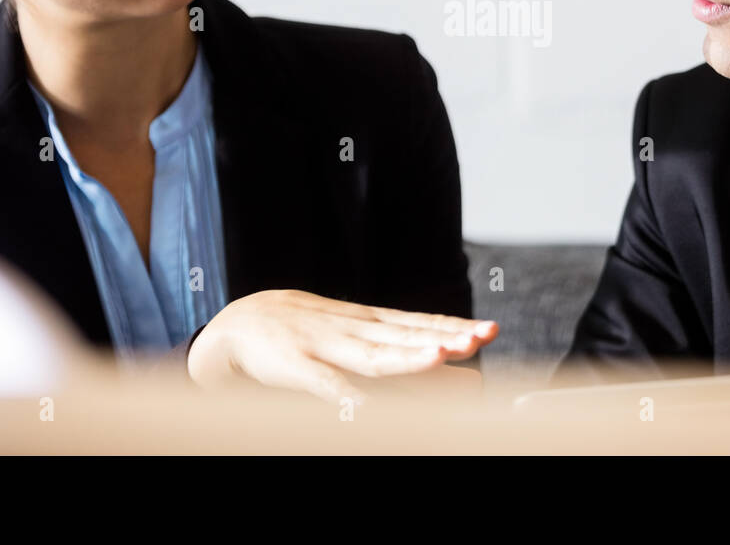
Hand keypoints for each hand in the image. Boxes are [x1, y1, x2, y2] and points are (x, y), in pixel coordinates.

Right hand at [186, 289, 497, 401]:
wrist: (240, 322)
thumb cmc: (306, 331)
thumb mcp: (352, 331)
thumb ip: (391, 344)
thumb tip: (440, 356)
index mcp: (368, 322)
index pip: (419, 322)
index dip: (454, 326)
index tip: (488, 330)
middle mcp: (353, 329)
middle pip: (406, 335)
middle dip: (444, 336)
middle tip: (480, 337)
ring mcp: (325, 346)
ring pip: (372, 354)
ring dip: (406, 356)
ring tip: (440, 356)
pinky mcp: (296, 367)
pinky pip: (324, 384)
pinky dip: (342, 393)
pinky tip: (361, 407)